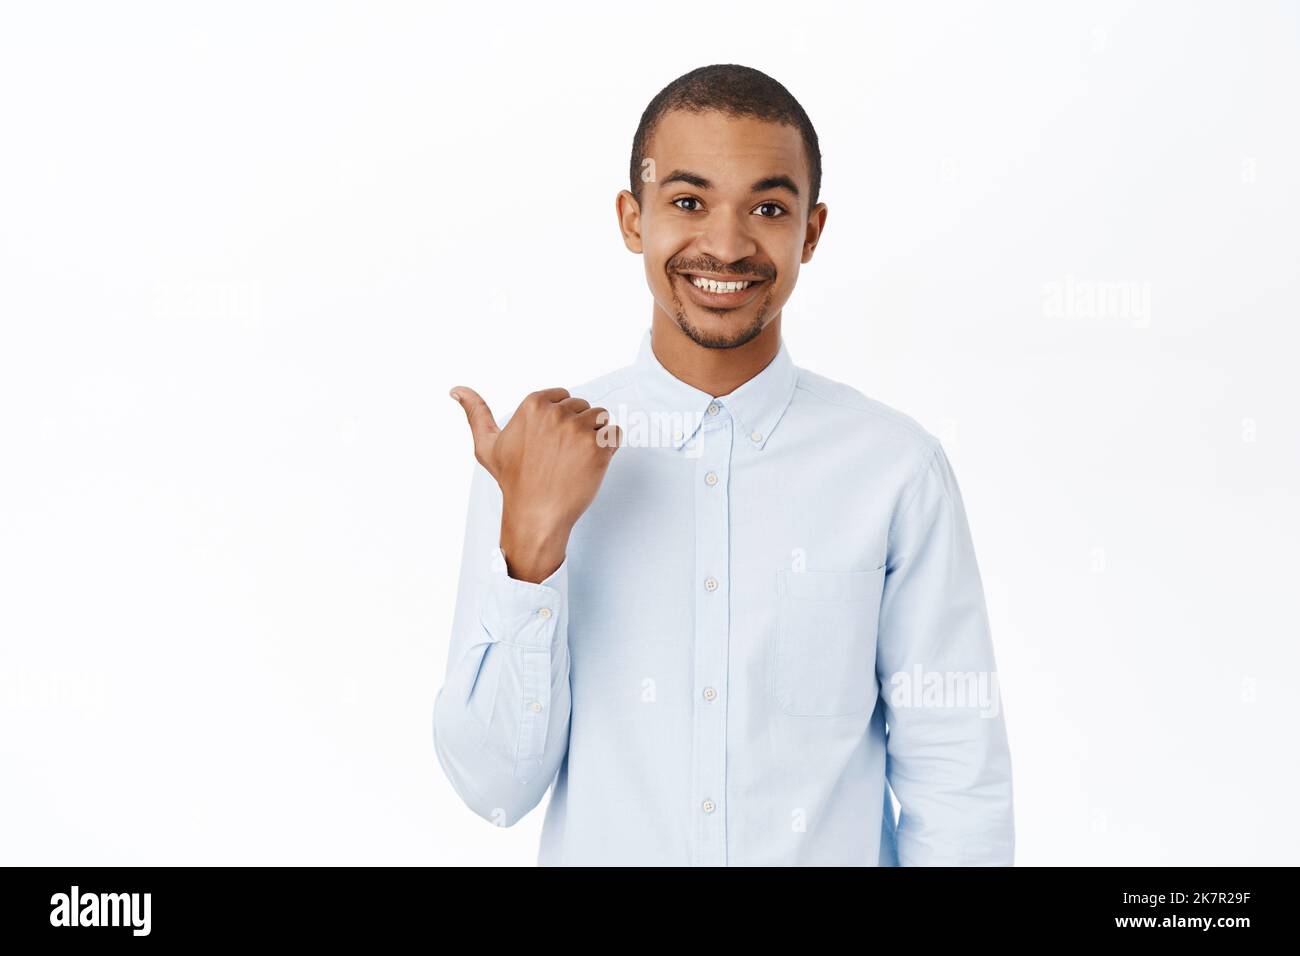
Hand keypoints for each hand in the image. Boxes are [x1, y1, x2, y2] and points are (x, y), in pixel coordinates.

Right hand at [451, 385, 621, 582]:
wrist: (536, 514)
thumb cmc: (514, 481)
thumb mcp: (487, 445)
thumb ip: (475, 413)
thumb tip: (456, 389)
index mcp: (533, 404)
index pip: (564, 397)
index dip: (561, 420)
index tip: (550, 443)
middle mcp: (555, 413)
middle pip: (584, 407)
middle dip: (577, 428)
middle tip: (561, 456)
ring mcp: (577, 430)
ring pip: (601, 419)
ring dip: (594, 437)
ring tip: (576, 460)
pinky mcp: (598, 447)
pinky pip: (615, 434)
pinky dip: (609, 448)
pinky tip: (591, 464)